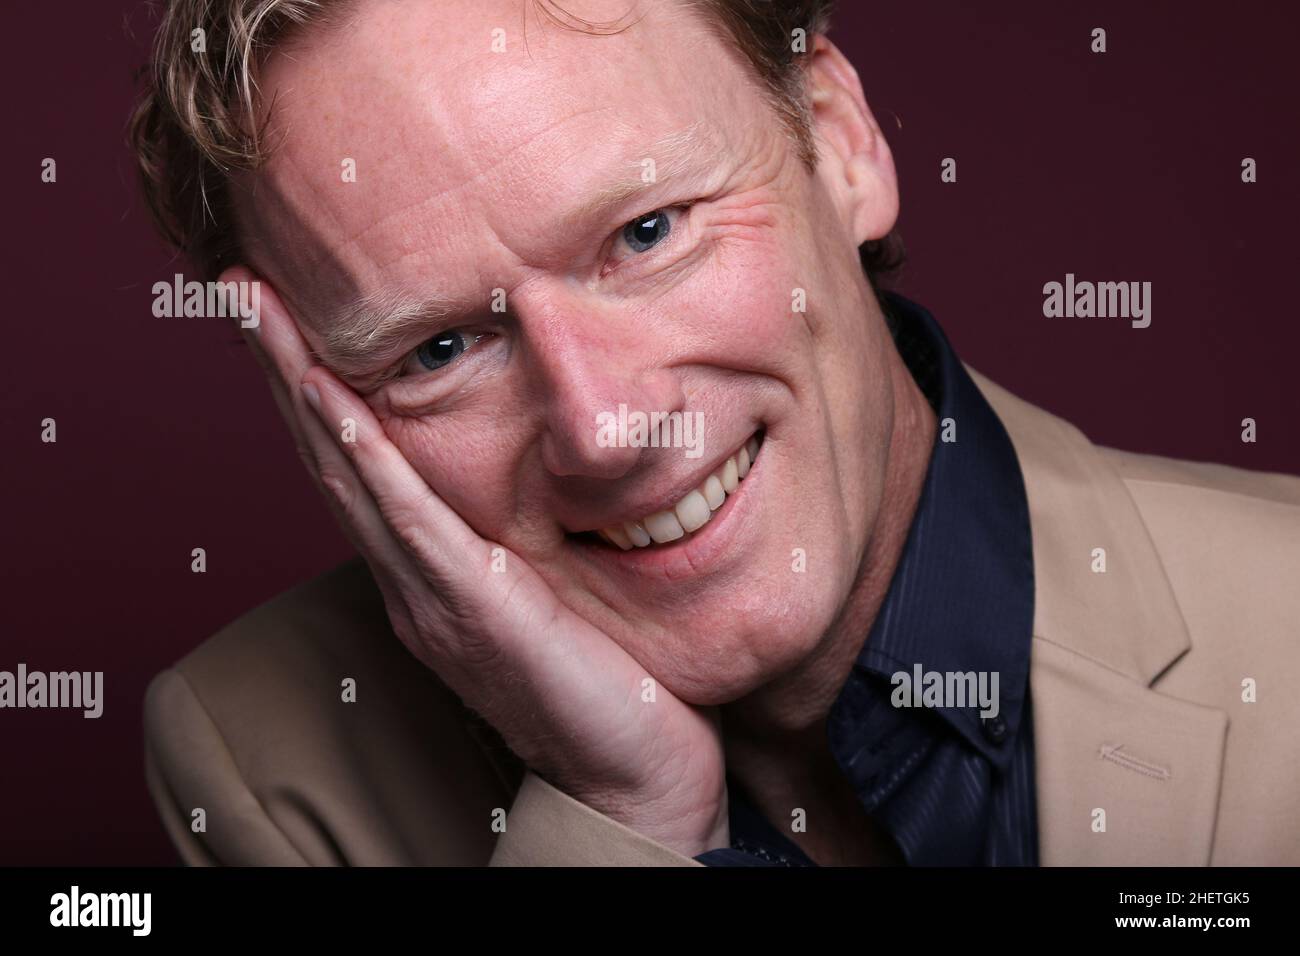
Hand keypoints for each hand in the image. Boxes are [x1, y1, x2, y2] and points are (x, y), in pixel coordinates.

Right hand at [229, 268, 727, 856]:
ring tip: (257, 311)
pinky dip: (365, 454)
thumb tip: (508, 492)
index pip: (356, 467)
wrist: (628, 781)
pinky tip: (331, 397)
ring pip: (349, 473)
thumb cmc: (599, 689)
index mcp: (427, 575)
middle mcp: (411, 583)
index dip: (312, 391)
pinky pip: (409, 519)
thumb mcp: (542, 596)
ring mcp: (431, 597)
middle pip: (330, 456)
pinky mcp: (473, 610)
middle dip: (281, 366)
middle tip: (237, 285)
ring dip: (299, 385)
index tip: (283, 318)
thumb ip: (508, 544)